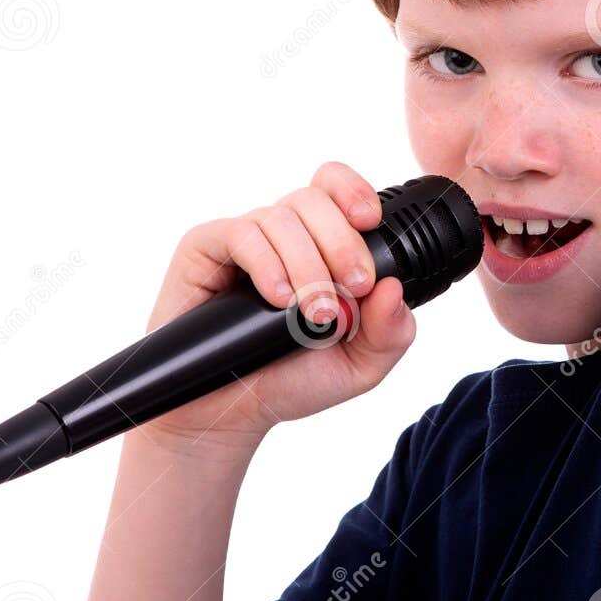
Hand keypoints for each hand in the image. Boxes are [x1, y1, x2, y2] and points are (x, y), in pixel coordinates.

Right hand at [135, 161, 416, 452]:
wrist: (233, 413)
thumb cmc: (293, 379)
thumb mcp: (361, 365)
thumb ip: (391, 331)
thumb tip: (395, 288)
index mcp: (321, 243)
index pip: (335, 188)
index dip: (354, 191)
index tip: (371, 222)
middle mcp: (283, 233)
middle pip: (315, 200)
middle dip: (343, 243)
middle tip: (354, 288)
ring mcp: (244, 238)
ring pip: (281, 218)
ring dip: (307, 265)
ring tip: (315, 313)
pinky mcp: (205, 248)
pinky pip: (240, 234)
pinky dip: (267, 264)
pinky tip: (278, 298)